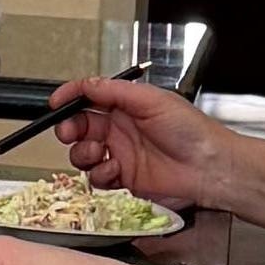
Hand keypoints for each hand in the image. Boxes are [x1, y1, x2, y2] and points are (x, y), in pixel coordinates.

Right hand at [40, 78, 240, 211]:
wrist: (209, 168)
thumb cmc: (191, 130)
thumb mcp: (151, 100)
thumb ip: (114, 91)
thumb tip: (86, 84)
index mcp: (126, 105)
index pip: (89, 97)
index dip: (69, 99)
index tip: (55, 104)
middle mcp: (120, 128)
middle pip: (80, 126)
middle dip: (69, 129)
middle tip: (69, 133)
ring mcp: (121, 154)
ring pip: (83, 154)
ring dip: (82, 154)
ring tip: (96, 154)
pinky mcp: (124, 179)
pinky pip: (97, 178)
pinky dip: (99, 175)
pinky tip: (114, 171)